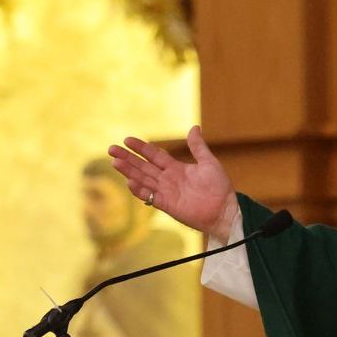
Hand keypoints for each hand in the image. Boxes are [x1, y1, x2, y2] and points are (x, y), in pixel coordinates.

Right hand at [108, 125, 240, 241]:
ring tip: (115, 162)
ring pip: (143, 180)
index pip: (154, 155)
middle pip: (143, 166)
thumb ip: (198, 147)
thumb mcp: (208, 163)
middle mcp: (168, 179)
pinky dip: (140, 190)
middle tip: (111, 149)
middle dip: (128, 158)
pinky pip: (151, 197)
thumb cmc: (220, 187)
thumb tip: (194, 127)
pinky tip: (129, 182)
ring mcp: (167, 192)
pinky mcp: (168, 205)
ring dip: (129, 172)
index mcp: (176, 168)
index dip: (141, 148)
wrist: (225, 209)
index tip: (127, 140)